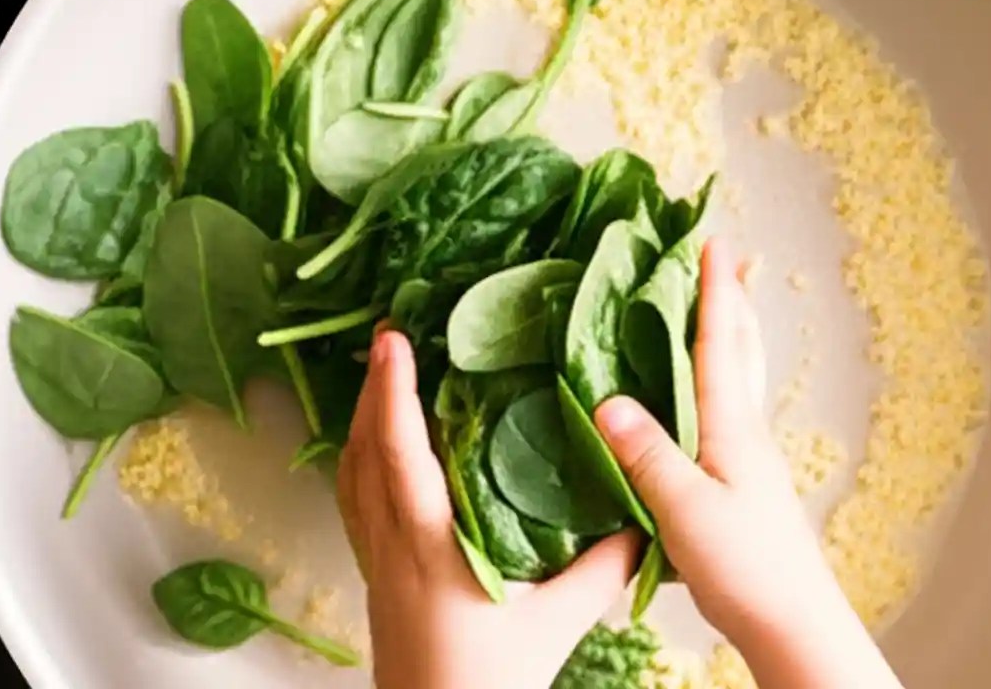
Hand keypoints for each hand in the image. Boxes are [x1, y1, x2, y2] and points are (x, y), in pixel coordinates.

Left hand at [337, 328, 642, 688]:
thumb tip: (641, 516)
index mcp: (431, 551)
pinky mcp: (373, 578)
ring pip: (350, 477)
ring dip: (362, 422)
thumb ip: (601, 568)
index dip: (395, 396)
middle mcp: (390, 549)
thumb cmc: (492, 683)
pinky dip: (359, 462)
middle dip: (372, 390)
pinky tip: (376, 451)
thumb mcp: (558, 623)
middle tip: (389, 337)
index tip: (394, 343)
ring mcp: (374, 564)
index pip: (402, 458)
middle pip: (364, 454)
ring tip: (382, 379)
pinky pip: (353, 504)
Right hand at [593, 239, 902, 688]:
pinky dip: (718, 380)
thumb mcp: (684, 509)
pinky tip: (705, 396)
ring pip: (739, 380)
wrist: (792, 622)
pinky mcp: (742, 485)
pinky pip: (727, 412)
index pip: (720, 344)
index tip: (711, 240)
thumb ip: (647, 454)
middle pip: (741, 351)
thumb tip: (607, 400)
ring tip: (721, 307)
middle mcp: (745, 434)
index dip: (713, 290)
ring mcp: (748, 459)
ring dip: (730, 335)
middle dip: (731, 300)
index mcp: (731, 428)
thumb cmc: (745, 567)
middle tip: (727, 257)